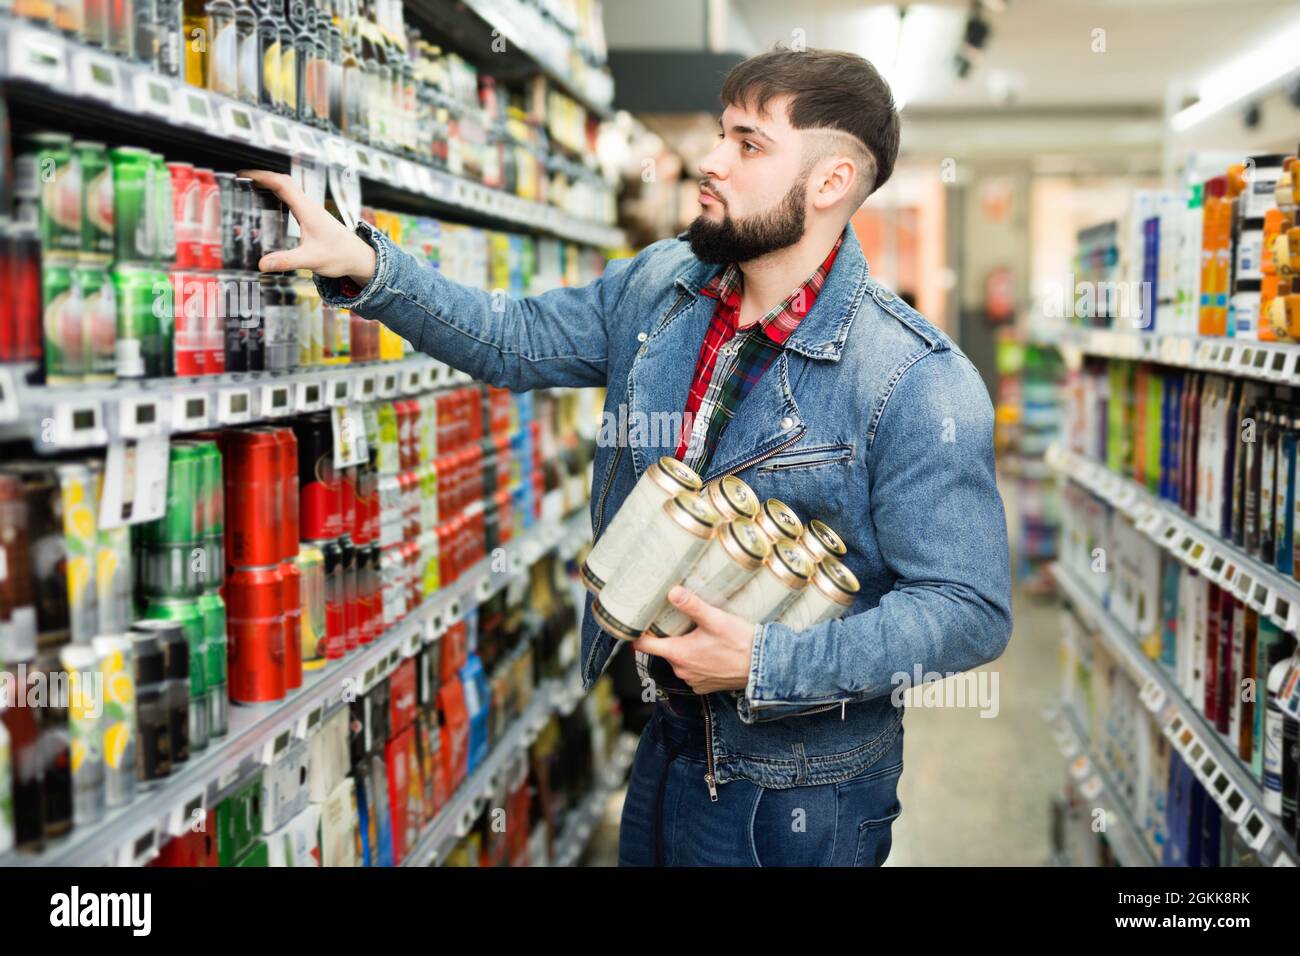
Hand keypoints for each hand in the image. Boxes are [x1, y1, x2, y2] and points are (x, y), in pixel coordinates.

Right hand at [236, 169, 376, 284]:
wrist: (359, 257)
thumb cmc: (340, 256)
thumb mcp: (311, 260)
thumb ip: (287, 261)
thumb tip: (263, 264)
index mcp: (308, 210)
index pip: (282, 184)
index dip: (262, 176)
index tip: (244, 174)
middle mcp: (309, 206)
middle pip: (284, 182)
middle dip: (263, 177)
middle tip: (243, 178)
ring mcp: (312, 210)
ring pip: (289, 189)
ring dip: (271, 184)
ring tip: (252, 186)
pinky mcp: (313, 217)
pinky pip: (293, 199)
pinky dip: (279, 195)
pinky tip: (272, 203)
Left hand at [632, 586, 754, 694]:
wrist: (762, 667)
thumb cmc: (740, 643)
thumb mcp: (715, 619)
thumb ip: (692, 605)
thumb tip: (672, 592)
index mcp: (678, 654)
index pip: (645, 645)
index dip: (638, 634)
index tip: (635, 624)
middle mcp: (682, 671)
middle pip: (665, 650)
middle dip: (670, 637)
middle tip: (679, 622)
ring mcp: (693, 681)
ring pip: (680, 661)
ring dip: (685, 650)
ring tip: (699, 636)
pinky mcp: (704, 687)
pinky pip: (693, 672)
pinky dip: (698, 662)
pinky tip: (710, 651)